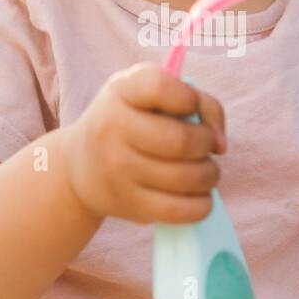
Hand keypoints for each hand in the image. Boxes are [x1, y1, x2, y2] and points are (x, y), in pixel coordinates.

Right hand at [64, 62, 226, 224]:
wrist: (78, 166)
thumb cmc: (130, 121)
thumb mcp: (149, 95)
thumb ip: (196, 100)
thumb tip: (220, 144)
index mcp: (122, 91)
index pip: (160, 87)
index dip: (189, 98)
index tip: (192, 106)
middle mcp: (112, 128)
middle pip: (182, 140)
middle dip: (207, 143)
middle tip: (208, 146)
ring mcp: (117, 169)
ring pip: (187, 177)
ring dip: (210, 175)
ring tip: (206, 171)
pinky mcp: (127, 203)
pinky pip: (179, 210)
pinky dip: (202, 205)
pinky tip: (200, 195)